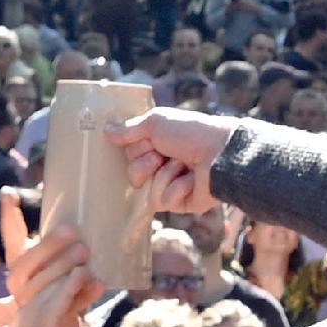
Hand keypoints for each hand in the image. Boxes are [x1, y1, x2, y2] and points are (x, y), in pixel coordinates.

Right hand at [111, 108, 237, 215]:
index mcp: (156, 146)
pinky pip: (163, 201)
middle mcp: (161, 166)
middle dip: (146, 163)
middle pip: (133, 175)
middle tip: (162, 154)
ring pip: (146, 190)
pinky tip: (192, 180)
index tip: (149, 141)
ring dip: (165, 174)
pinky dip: (177, 188)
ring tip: (183, 165)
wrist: (220, 153)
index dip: (136, 149)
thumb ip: (130, 129)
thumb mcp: (156, 122)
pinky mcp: (181, 204)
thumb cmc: (191, 133)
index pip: (128, 155)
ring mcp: (171, 186)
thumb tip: (107, 130)